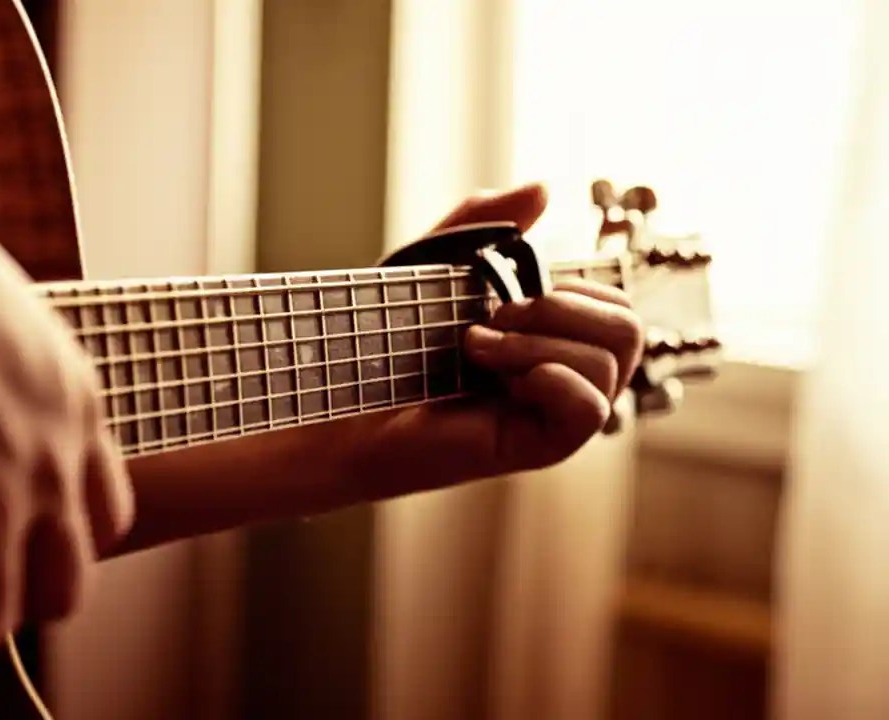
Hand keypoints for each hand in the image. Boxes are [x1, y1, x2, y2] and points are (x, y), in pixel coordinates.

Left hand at [360, 184, 642, 487]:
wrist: (344, 389)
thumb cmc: (385, 335)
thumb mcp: (436, 262)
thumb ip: (486, 221)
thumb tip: (544, 187)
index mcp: (555, 334)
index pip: (615, 303)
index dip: (572, 286)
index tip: (503, 294)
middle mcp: (566, 375)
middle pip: (629, 330)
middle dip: (562, 307)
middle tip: (495, 316)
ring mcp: (553, 412)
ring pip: (610, 366)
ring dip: (536, 343)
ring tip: (475, 348)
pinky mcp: (537, 445)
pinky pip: (592, 410)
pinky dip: (552, 379)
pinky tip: (498, 379)